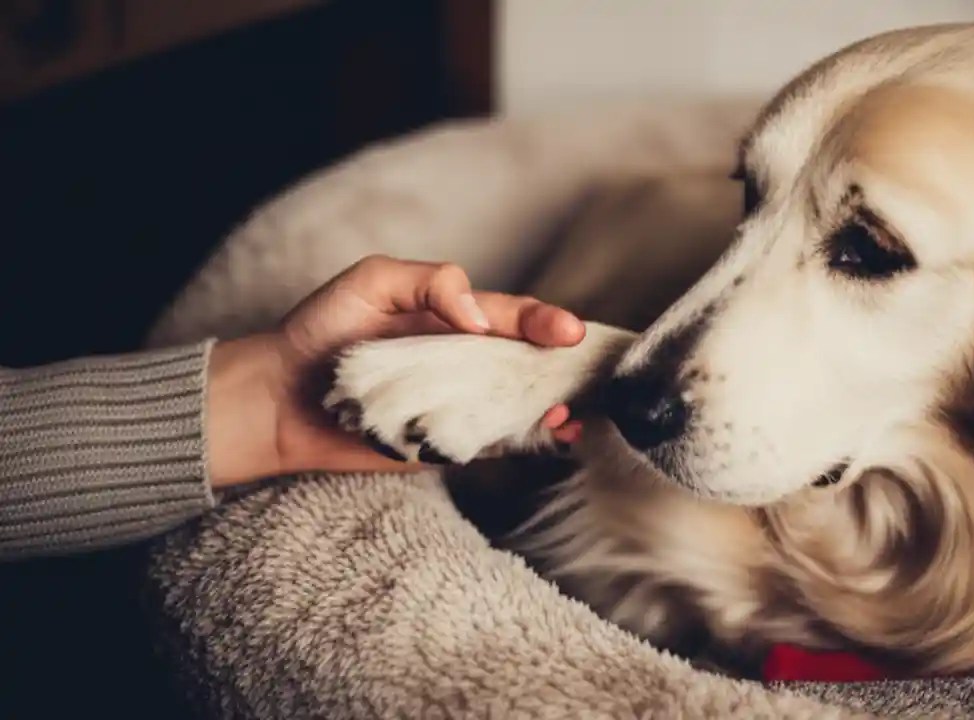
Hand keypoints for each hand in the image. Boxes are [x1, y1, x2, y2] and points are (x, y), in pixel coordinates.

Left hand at [206, 255, 584, 487]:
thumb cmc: (322, 331)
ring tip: (567, 414)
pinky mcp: (448, 442)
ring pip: (521, 403)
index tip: (569, 331)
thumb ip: (431, 283)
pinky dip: (527, 440)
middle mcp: (465, 359)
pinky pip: (496, 440)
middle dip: (562, 368)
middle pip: (529, 361)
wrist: (279, 398)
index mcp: (455, 317)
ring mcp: (459, 402)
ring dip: (552, 407)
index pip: (513, 315)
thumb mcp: (373, 281)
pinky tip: (548, 436)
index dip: (545, 321)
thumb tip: (480, 319)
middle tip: (585, 375)